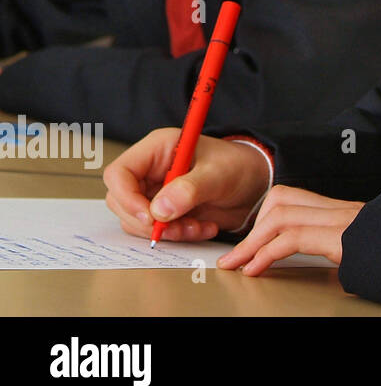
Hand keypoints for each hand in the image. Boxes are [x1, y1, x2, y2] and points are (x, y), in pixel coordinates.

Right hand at [104, 128, 270, 241]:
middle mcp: (151, 170)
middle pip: (122, 201)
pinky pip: (157, 230)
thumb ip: (190, 190)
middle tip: (179, 228)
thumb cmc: (239, 166)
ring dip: (166, 231)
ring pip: (138, 220)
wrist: (256, 183)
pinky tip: (204, 228)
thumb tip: (158, 210)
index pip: (120, 173)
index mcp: (158, 149)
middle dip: (148, 221)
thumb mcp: (219, 174)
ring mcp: (156, 192)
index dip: (126, 197)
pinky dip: (178, 235)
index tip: (149, 217)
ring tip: (198, 227)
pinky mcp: (165, 211)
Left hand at [217, 185, 363, 274]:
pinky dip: (267, 253)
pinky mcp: (342, 238)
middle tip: (235, 256)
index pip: (294, 199)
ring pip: (282, 215)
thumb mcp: (366, 249)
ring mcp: (343, 221)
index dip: (265, 219)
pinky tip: (257, 268)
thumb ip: (345, 248)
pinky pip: (293, 238)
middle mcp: (344, 210)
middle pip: (282, 200)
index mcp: (346, 211)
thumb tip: (333, 261)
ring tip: (237, 264)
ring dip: (251, 241)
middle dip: (252, 229)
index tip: (251, 245)